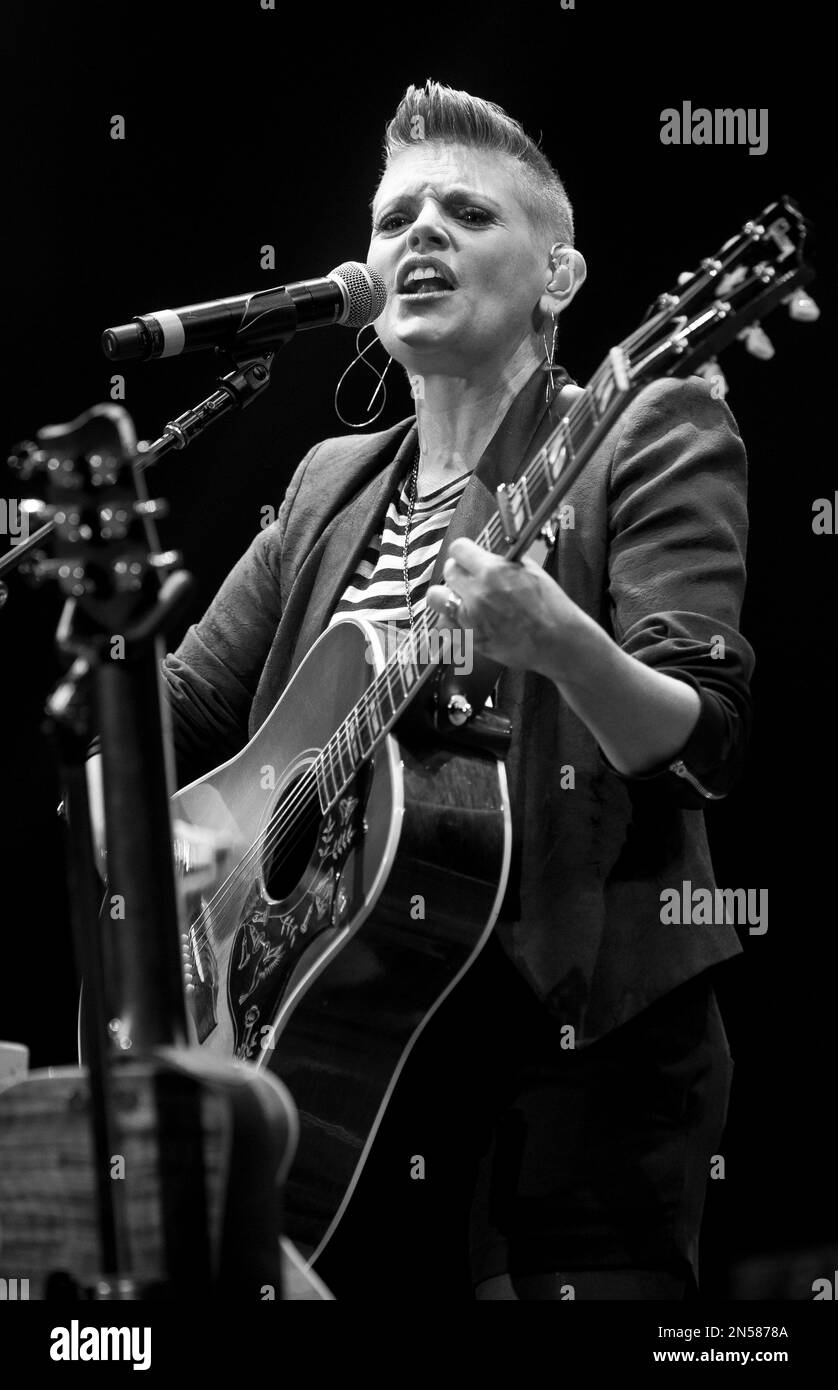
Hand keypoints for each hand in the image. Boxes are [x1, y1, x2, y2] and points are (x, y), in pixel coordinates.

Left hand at [425, 537, 586, 679]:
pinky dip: (450, 620)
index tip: (469, 558)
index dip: (465, 552)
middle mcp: (476, 593)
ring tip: (460, 599)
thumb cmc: (551, 606)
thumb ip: (503, 561)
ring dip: (446, 595)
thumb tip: (486, 555)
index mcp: (493, 571)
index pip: (458, 549)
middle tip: (470, 580)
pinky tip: (465, 620)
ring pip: (436, 598)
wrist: (557, 641)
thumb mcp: (531, 571)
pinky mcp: (469, 639)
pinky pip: (443, 624)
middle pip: (448, 571)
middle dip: (459, 573)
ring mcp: (470, 618)